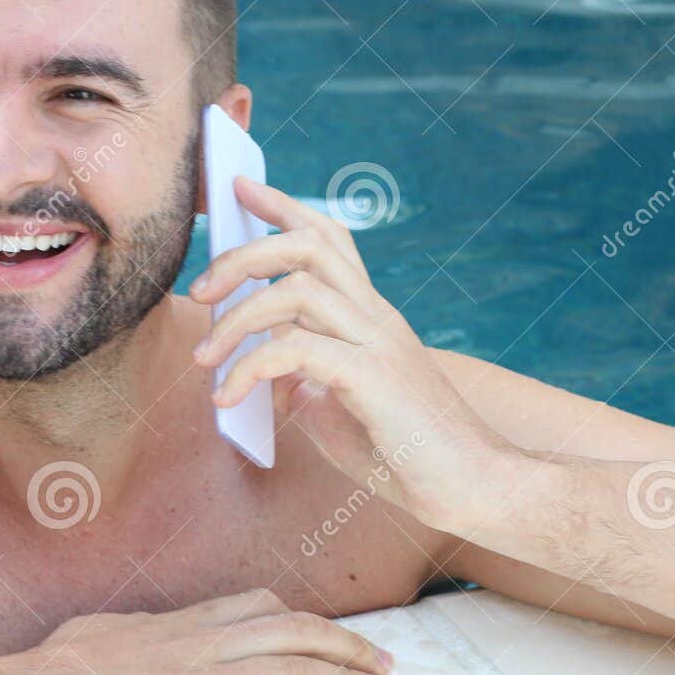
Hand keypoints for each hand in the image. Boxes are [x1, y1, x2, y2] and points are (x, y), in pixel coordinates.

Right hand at [30, 588, 392, 674]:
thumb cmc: (58, 673)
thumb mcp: (101, 632)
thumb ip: (132, 632)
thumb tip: (131, 633)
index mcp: (182, 623)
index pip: (258, 606)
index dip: (301, 619)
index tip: (324, 631)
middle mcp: (207, 642)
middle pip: (295, 631)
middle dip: (345, 644)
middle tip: (380, 660)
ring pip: (301, 668)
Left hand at [189, 176, 514, 532]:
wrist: (474, 487)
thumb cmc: (411, 455)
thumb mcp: (341, 413)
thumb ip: (306, 387)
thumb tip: (268, 378)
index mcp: (371, 318)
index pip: (329, 240)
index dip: (283, 206)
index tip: (241, 187)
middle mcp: (377, 318)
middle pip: (308, 247)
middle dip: (244, 255)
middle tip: (200, 290)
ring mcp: (379, 343)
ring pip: (297, 290)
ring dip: (236, 318)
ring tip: (204, 359)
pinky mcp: (373, 377)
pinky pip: (296, 349)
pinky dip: (250, 367)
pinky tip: (228, 398)